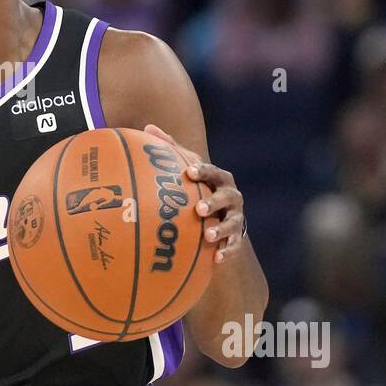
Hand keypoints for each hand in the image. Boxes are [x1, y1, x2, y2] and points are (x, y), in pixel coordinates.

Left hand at [143, 124, 246, 263]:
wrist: (221, 214)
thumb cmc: (198, 187)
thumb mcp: (188, 168)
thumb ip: (172, 149)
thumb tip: (148, 127)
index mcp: (219, 178)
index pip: (213, 171)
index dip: (204, 171)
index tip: (191, 172)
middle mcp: (231, 196)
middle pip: (226, 197)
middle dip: (214, 202)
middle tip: (199, 210)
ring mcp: (235, 217)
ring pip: (232, 223)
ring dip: (221, 229)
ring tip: (208, 236)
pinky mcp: (237, 237)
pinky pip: (235, 245)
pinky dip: (227, 251)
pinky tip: (217, 258)